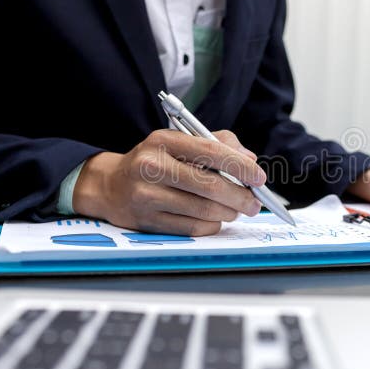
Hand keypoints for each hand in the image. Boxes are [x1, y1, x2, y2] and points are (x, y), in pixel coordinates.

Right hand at [73, 129, 265, 234]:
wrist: (110, 185)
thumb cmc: (155, 162)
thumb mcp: (179, 142)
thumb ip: (217, 144)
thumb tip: (249, 158)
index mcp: (164, 140)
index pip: (210, 151)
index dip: (240, 166)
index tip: (259, 177)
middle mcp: (152, 166)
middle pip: (209, 186)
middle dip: (240, 196)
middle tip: (254, 203)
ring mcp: (147, 195)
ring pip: (202, 210)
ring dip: (227, 212)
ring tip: (236, 210)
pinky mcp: (147, 220)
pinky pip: (191, 228)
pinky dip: (211, 225)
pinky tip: (215, 219)